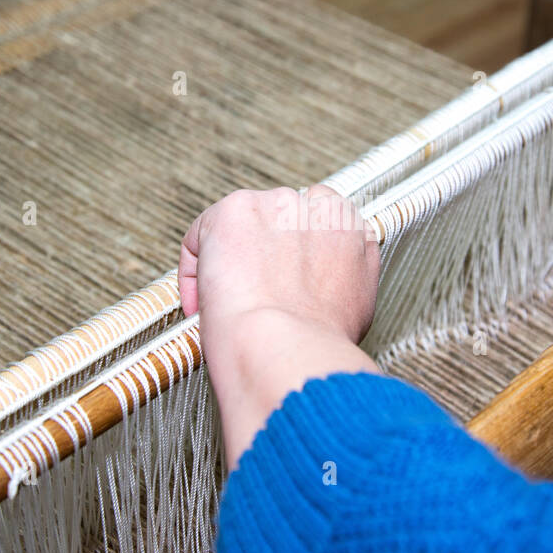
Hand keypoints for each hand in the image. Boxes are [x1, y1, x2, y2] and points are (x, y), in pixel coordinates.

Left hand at [180, 186, 380, 466]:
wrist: (288, 347)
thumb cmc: (319, 343)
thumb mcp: (357, 306)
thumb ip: (342, 277)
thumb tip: (321, 283)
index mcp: (349, 228)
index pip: (317, 219)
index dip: (291, 251)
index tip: (277, 278)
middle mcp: (317, 208)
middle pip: (277, 219)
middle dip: (261, 251)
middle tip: (251, 293)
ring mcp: (276, 205)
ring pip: (239, 226)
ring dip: (228, 258)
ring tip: (226, 304)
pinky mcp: (235, 210)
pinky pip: (202, 234)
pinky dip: (196, 267)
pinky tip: (205, 299)